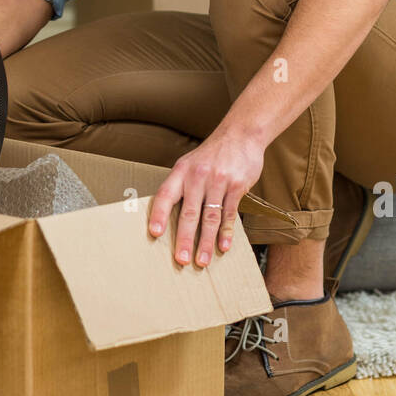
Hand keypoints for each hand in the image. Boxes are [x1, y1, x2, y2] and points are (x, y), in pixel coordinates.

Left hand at [147, 125, 264, 266]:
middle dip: (185, 238)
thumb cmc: (212, 154)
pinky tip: (223, 246)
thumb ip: (180, 186)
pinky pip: (230, 213)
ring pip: (210, 217)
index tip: (154, 233)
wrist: (241, 134)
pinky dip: (226, 232)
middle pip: (189, 212)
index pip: (165, 195)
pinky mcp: (236, 186)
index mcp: (181, 171)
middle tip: (181, 259)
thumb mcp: (190, 163)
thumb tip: (166, 215)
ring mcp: (218, 181)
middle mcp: (198, 176)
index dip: (158, 214)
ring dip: (206, 242)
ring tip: (202, 261)